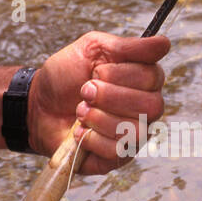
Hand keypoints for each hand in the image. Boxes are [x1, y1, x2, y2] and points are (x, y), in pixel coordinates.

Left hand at [28, 30, 169, 174]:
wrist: (37, 104)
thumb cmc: (66, 75)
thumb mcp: (93, 48)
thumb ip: (128, 47)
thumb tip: (164, 43)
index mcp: (144, 79)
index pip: (154, 76)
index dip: (123, 74)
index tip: (96, 71)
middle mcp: (145, 107)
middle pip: (152, 105)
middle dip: (111, 97)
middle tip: (85, 92)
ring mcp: (135, 133)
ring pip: (136, 130)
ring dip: (100, 118)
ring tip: (80, 112)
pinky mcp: (119, 157)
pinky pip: (118, 151)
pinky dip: (92, 139)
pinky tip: (79, 132)